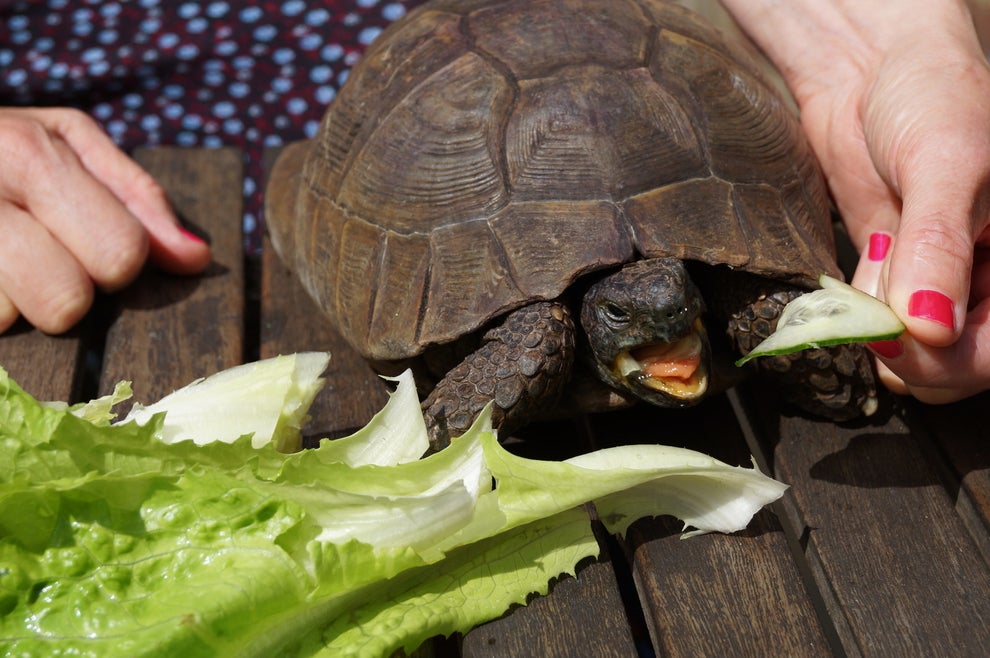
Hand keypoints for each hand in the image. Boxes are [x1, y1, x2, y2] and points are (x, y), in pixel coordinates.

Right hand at [0, 108, 210, 333]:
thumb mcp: (64, 144)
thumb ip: (135, 200)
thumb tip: (194, 259)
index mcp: (23, 149)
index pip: (121, 253)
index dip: (118, 259)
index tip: (89, 238)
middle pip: (68, 302)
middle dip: (68, 289)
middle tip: (38, 253)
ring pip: (12, 322)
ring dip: (13, 305)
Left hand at [721, 0, 989, 402]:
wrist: (869, 71)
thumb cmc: (934, 96)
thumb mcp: (948, 164)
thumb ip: (940, 245)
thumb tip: (930, 327)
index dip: (959, 360)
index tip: (908, 341)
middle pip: (964, 363)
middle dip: (919, 359)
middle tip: (878, 332)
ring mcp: (945, 280)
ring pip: (920, 351)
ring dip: (884, 340)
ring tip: (870, 295)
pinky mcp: (897, 273)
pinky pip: (882, 321)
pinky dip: (862, 320)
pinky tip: (855, 295)